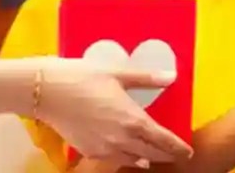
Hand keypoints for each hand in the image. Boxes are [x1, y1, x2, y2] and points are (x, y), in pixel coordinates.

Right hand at [33, 57, 192, 168]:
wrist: (46, 92)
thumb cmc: (83, 77)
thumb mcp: (118, 73)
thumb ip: (146, 78)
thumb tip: (171, 76)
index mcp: (133, 120)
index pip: (163, 140)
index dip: (177, 147)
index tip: (187, 152)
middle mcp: (121, 140)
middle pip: (151, 154)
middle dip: (165, 155)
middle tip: (175, 154)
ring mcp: (104, 148)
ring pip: (133, 160)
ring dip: (145, 157)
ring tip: (152, 155)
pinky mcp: (89, 151)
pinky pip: (114, 159)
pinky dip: (125, 158)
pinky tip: (126, 153)